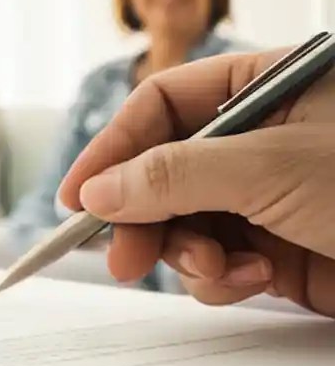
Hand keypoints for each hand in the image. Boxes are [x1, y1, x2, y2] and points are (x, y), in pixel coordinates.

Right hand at [59, 48, 334, 316]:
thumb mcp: (272, 165)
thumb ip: (175, 174)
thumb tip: (100, 190)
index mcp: (267, 86)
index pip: (162, 106)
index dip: (114, 149)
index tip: (78, 196)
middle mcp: (265, 138)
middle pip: (165, 171)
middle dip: (146, 216)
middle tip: (125, 257)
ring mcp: (274, 195)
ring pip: (189, 224)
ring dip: (192, 255)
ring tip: (223, 271)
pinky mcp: (287, 249)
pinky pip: (225, 263)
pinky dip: (230, 279)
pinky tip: (264, 278)